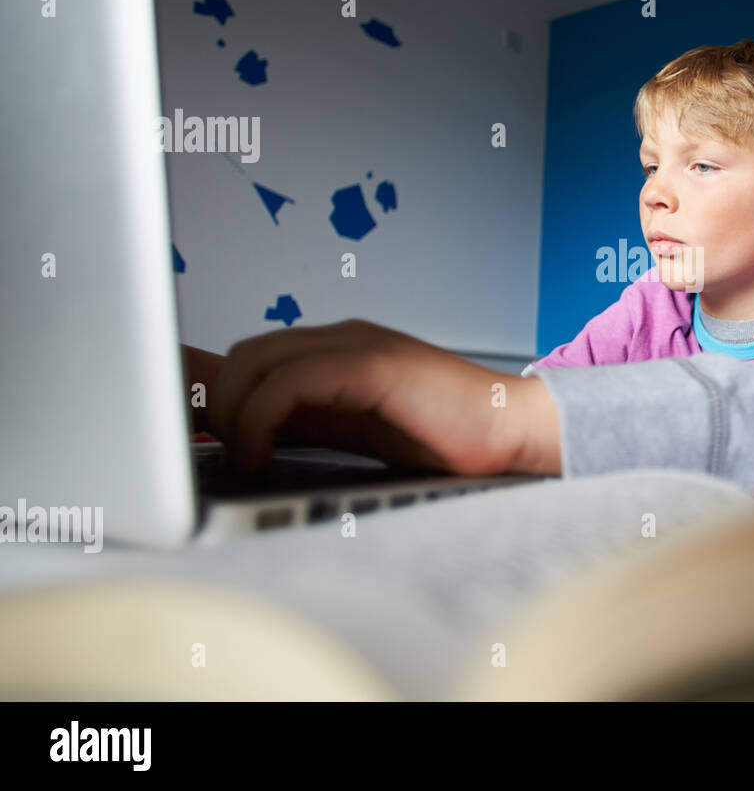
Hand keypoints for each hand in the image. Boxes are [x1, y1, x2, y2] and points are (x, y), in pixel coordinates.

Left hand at [202, 319, 554, 476]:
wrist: (512, 429)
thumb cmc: (447, 435)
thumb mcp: (357, 430)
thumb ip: (306, 425)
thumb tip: (246, 440)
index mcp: (337, 351)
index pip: (252, 356)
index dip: (212, 391)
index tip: (196, 437)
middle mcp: (343, 338)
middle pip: (243, 354)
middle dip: (215, 406)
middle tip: (229, 456)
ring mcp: (358, 346)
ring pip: (256, 361)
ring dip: (233, 414)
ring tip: (246, 459)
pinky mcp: (373, 364)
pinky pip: (290, 381)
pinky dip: (260, 418)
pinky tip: (264, 455)